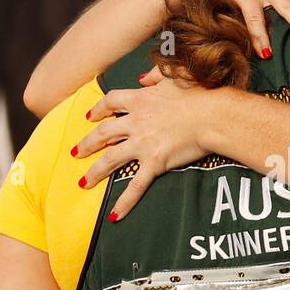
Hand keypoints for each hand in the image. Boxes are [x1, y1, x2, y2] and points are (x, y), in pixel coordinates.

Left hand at [75, 72, 217, 222]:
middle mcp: (136, 122)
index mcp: (140, 100)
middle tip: (76, 152)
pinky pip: (136, 185)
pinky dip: (125, 201)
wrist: (213, 114)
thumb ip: (154, 75)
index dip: (98, 109)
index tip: (90, 116)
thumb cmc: (200, 93)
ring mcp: (143, 143)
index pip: (110, 102)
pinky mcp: (155, 162)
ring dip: (95, 172)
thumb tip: (142, 78)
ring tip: (84, 182)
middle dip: (87, 144)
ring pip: (111, 159)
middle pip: (103, 133)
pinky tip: (115, 215)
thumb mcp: (175, 74)